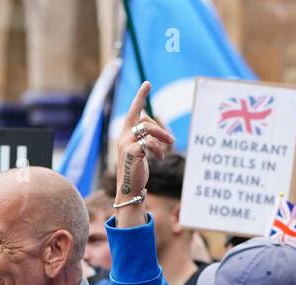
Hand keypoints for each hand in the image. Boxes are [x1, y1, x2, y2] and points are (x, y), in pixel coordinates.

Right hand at [113, 81, 174, 227]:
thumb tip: (152, 124)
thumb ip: (145, 137)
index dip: (140, 97)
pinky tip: (160, 158)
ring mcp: (126, 145)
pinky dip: (158, 149)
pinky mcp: (132, 153)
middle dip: (161, 129)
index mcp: (125, 134)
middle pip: (145, 120)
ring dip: (161, 137)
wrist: (129, 189)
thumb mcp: (141, 150)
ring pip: (147, 129)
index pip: (133, 111)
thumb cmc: (136, 170)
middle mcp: (123, 137)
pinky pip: (148, 143)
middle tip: (171, 141)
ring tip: (167, 148)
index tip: (147, 84)